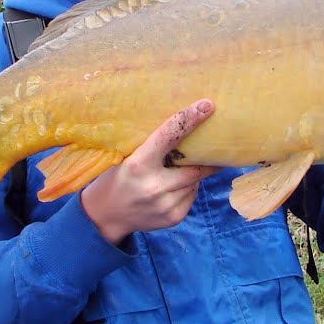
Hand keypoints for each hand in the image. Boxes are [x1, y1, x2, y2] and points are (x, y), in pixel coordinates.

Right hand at [80, 99, 219, 243]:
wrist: (106, 215)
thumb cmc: (119, 177)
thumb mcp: (127, 157)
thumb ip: (152, 147)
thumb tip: (184, 126)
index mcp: (138, 164)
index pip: (168, 136)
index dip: (189, 119)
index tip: (207, 106)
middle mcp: (153, 185)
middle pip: (194, 167)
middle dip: (208, 157)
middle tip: (217, 144)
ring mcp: (165, 204)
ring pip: (194, 182)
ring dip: (193, 174)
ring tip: (180, 171)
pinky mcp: (173, 217)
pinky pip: (191, 197)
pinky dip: (188, 189)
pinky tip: (173, 188)